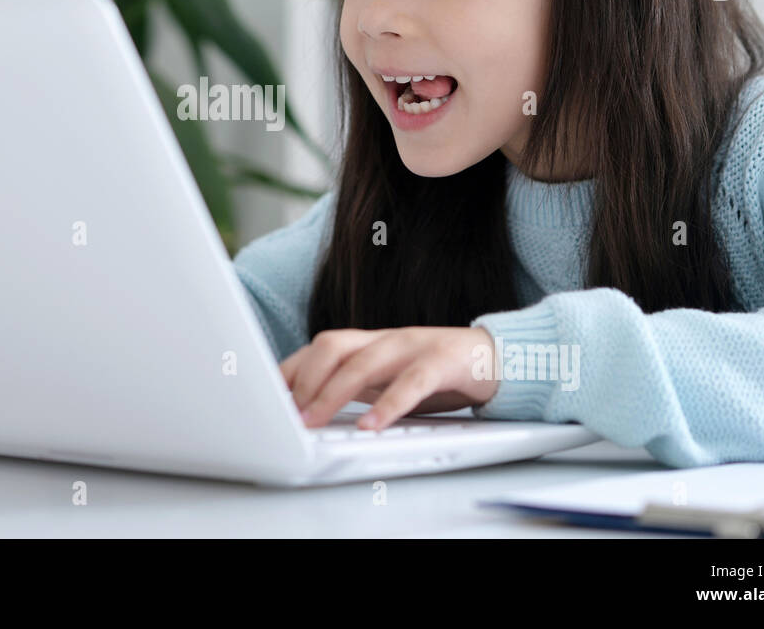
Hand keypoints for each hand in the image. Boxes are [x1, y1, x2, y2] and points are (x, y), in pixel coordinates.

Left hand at [280, 326, 498, 430]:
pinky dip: (389, 404)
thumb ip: (357, 386)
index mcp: (370, 342)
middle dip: (304, 380)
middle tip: (287, 416)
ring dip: (333, 393)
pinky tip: (371, 425)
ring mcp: (414, 345)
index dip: (289, 370)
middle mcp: (386, 338)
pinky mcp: (444, 360)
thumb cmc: (437, 371)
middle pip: (332, 346)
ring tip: (313, 422)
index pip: (318, 348)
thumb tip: (310, 411)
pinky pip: (412, 382)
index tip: (264, 398)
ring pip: (365, 361)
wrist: (500, 357)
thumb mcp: (390, 378)